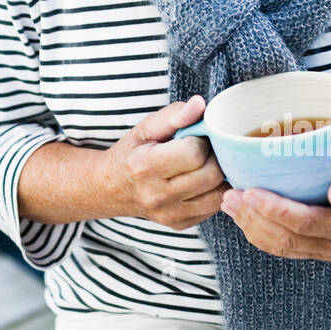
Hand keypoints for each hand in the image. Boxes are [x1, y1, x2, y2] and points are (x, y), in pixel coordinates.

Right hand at [103, 96, 230, 229]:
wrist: (112, 188)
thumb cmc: (132, 153)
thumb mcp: (145, 128)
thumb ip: (173, 115)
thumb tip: (200, 104)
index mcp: (145, 166)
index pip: (193, 153)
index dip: (200, 140)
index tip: (194, 137)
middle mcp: (157, 195)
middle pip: (210, 175)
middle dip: (214, 157)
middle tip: (204, 150)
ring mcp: (169, 214)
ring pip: (218, 195)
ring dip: (219, 176)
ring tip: (206, 164)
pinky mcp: (179, 224)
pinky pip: (214, 208)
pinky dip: (215, 192)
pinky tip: (202, 181)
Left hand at [219, 153, 330, 260]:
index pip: (303, 223)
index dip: (273, 210)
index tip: (250, 191)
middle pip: (285, 239)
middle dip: (253, 219)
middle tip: (230, 195)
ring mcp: (324, 250)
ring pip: (279, 246)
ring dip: (250, 227)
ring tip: (229, 203)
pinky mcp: (315, 248)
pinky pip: (282, 247)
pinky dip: (258, 232)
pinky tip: (243, 215)